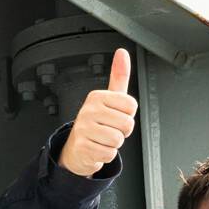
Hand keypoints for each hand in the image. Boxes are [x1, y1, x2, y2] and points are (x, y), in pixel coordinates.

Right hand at [57, 48, 138, 176]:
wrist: (77, 148)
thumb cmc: (97, 123)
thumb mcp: (109, 98)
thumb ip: (119, 76)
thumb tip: (122, 53)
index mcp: (97, 97)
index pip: (131, 106)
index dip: (127, 115)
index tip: (115, 116)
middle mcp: (89, 110)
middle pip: (127, 124)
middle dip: (122, 132)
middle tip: (109, 129)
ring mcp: (84, 129)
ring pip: (118, 140)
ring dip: (114, 144)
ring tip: (102, 139)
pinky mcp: (83, 147)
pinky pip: (109, 154)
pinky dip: (106, 155)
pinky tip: (97, 148)